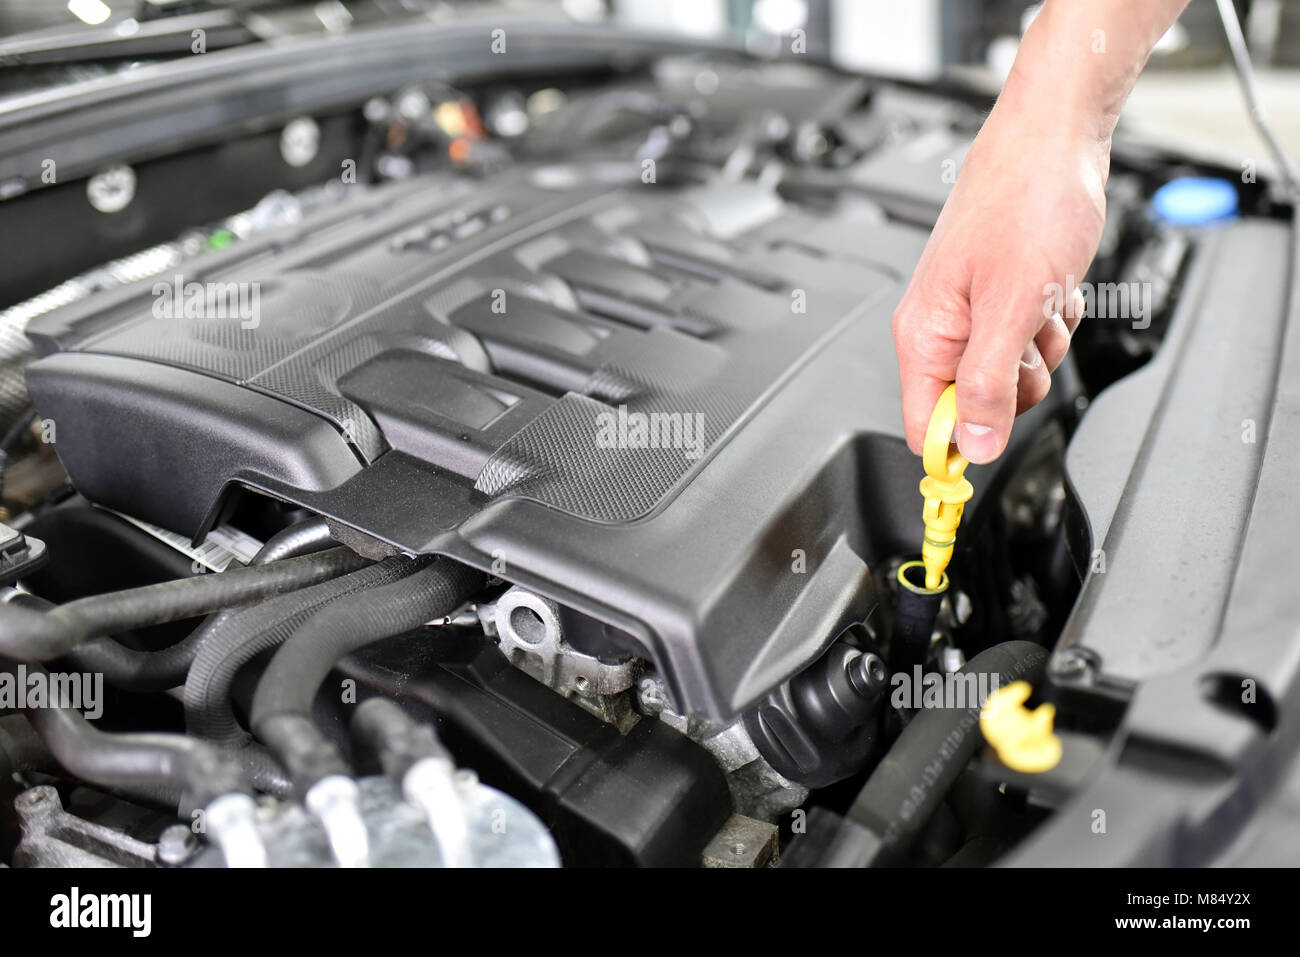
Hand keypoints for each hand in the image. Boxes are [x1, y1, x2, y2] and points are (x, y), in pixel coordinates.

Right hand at [891, 97, 1106, 462]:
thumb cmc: (1025, 201)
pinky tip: (1052, 284)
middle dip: (1018, 380)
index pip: (924, 426)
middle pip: (977, 406)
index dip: (959, 445)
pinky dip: (1052, 319)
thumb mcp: (1011, 306)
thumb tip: (972, 448)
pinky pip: (1034, 341)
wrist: (1055, 140)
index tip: (994, 439)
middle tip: (1029, 333)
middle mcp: (942, 330)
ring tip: (1043, 296)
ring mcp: (974, 314)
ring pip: (1014, 374)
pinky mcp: (1004, 299)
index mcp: (924, 336)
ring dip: (1042, 346)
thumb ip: (986, 384)